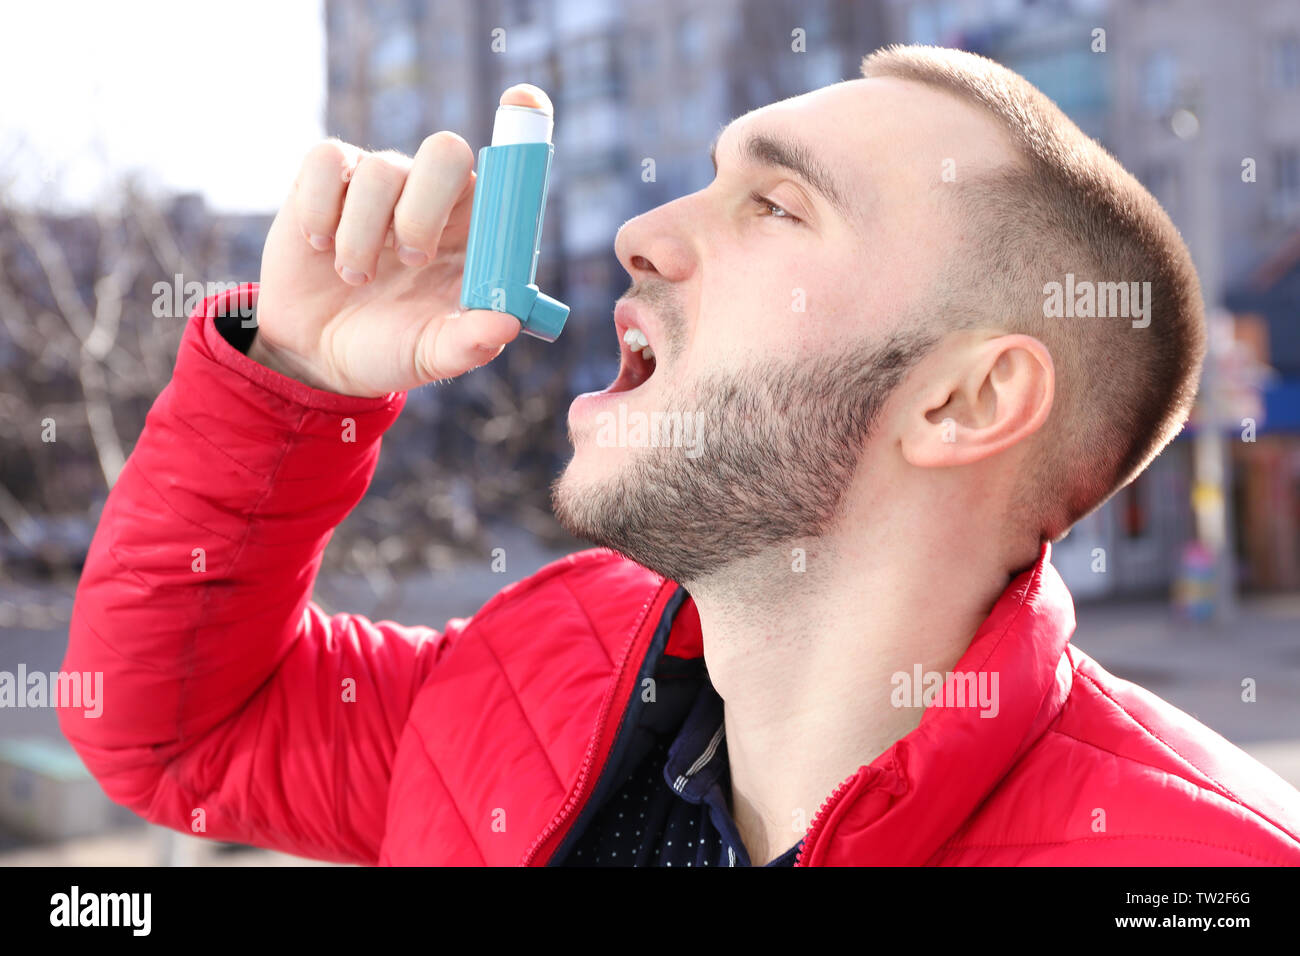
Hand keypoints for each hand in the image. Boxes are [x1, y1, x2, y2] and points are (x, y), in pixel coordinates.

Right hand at [249, 84, 554, 396]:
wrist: (317, 356)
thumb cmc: (389, 347)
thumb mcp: (433, 356)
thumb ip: (471, 343)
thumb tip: (506, 324)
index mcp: (475, 231)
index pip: (507, 169)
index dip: (524, 126)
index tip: (526, 100)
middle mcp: (433, 197)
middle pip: (447, 151)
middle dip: (426, 207)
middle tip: (410, 259)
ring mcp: (380, 184)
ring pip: (382, 171)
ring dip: (363, 236)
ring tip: (355, 278)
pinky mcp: (327, 180)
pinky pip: (327, 162)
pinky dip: (321, 208)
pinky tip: (320, 246)